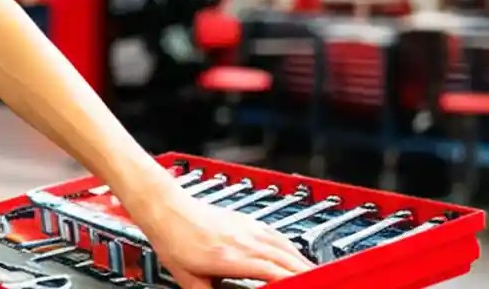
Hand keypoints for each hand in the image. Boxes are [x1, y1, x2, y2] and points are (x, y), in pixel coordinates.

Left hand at [125, 181, 314, 288]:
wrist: (167, 208)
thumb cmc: (174, 239)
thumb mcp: (188, 279)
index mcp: (231, 257)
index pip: (274, 272)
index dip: (292, 282)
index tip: (306, 287)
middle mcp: (244, 241)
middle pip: (286, 258)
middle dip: (306, 273)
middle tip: (321, 283)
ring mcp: (247, 228)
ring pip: (285, 245)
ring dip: (302, 261)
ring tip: (315, 274)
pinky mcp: (246, 222)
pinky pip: (277, 235)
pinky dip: (291, 248)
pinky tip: (294, 254)